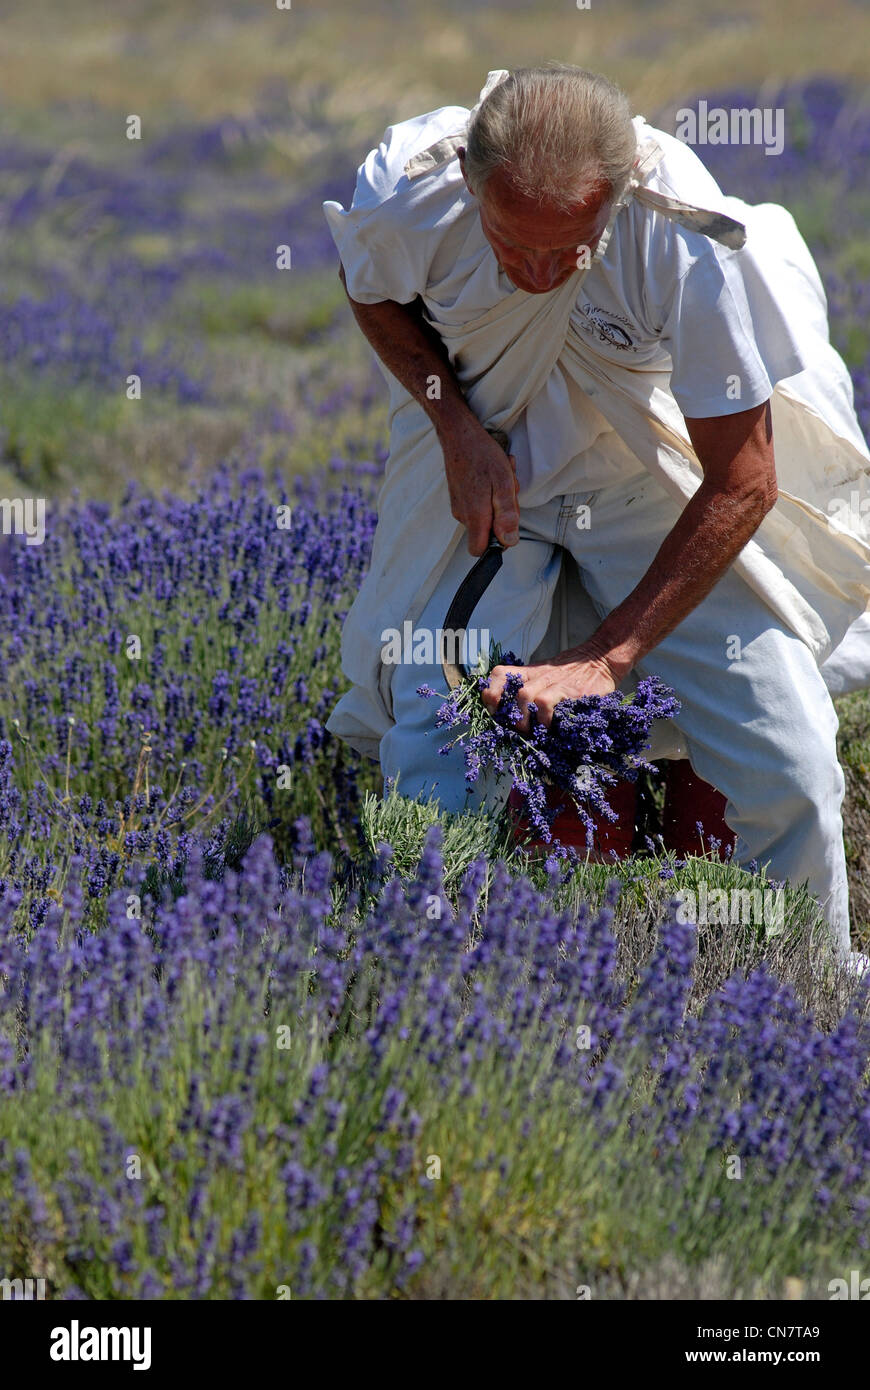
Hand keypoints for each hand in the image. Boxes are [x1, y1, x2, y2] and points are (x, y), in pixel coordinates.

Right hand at [439, 416, 520, 554]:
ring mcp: (458, 506)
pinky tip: (492, 475)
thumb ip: (506, 514)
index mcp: (475, 515)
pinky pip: (478, 505)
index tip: (506, 522)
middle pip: (486, 533)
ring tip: (500, 478)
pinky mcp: (458, 497)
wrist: (458, 434)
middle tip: (507, 490)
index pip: (480, 551)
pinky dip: (489, 494)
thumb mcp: (504, 482)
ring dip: (497, 501)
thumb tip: (509, 542)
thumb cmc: (482, 455)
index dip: (497, 544)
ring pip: (484, 517)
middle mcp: (463, 515)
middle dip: (502, 516)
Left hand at [481, 651, 619, 732]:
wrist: (601, 658)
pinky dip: (544, 718)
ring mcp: (553, 681)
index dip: (491, 691)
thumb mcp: (549, 675)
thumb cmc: (574, 673)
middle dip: (507, 713)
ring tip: (531, 731)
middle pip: (510, 689)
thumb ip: (534, 688)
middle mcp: (538, 675)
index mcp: (531, 672)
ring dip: (524, 718)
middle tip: (514, 729)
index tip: (493, 709)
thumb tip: (518, 716)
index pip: (500, 674)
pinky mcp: (569, 689)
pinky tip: (550, 727)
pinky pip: (547, 702)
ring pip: (525, 695)